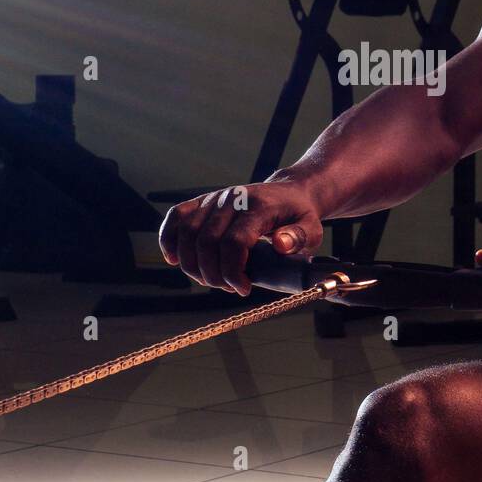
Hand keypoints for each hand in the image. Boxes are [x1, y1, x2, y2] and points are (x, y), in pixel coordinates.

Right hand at [157, 180, 323, 295]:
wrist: (290, 192)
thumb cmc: (299, 215)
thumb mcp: (312, 229)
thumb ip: (299, 238)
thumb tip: (281, 245)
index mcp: (258, 206)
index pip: (234, 242)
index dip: (233, 271)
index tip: (243, 288)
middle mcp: (232, 199)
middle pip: (207, 241)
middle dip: (213, 274)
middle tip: (228, 287)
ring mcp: (215, 198)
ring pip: (188, 233)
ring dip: (193, 265)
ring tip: (211, 279)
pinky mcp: (203, 200)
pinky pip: (177, 217)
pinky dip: (169, 239)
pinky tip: (175, 259)